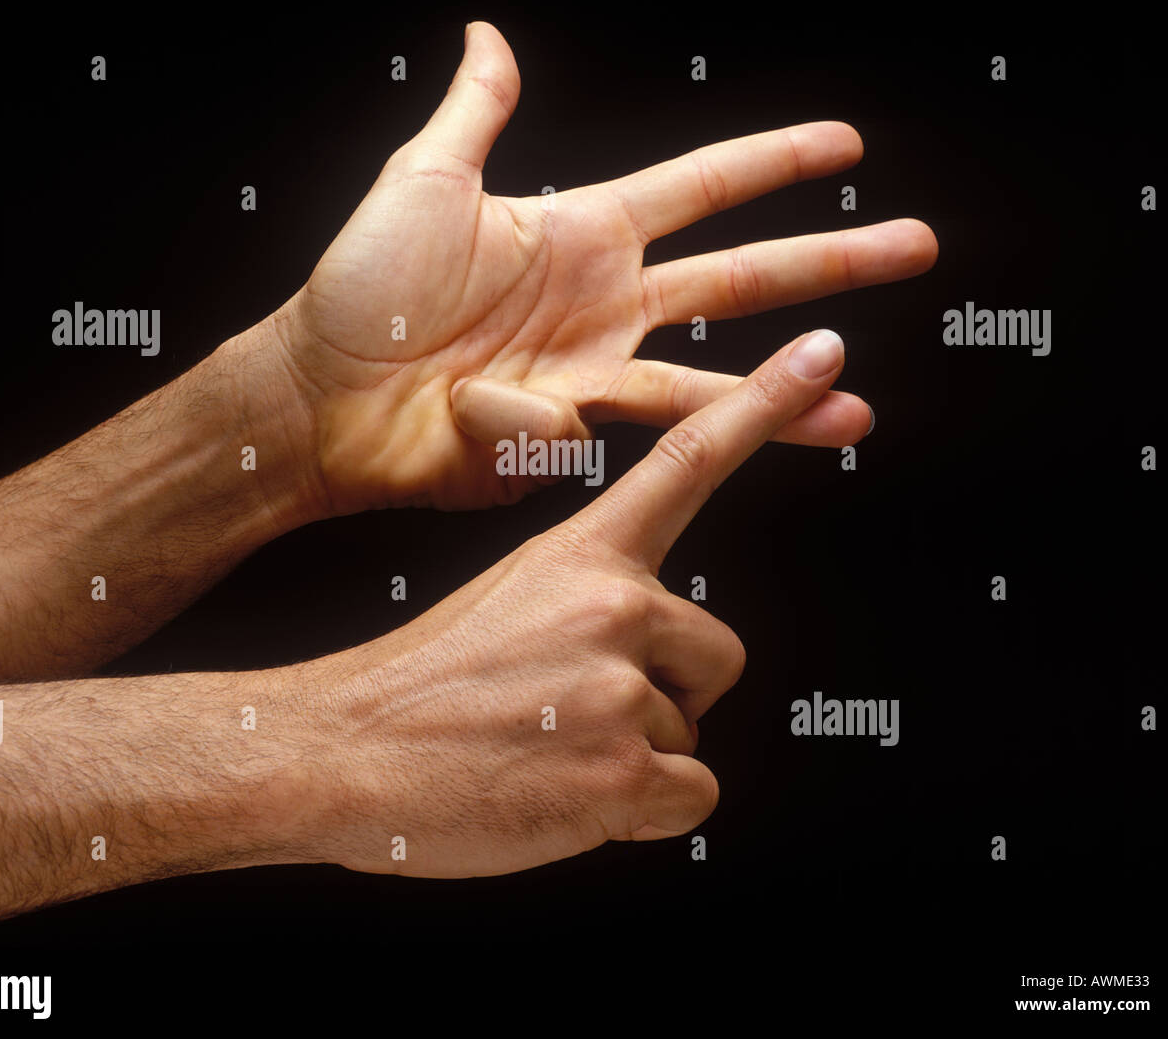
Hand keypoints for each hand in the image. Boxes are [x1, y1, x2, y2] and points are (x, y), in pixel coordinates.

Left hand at [267, 21, 936, 514]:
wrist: (320, 395)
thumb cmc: (360, 289)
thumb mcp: (422, 179)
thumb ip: (475, 110)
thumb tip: (489, 34)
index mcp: (583, 233)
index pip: (703, 188)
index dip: (774, 163)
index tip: (848, 146)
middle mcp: (604, 305)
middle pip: (741, 281)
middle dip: (830, 265)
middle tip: (913, 250)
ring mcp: (590, 376)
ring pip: (711, 386)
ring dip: (787, 399)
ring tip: (854, 413)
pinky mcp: (566, 438)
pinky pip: (590, 433)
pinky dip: (541, 423)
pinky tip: (497, 408)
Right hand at [273, 328, 845, 875]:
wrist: (341, 752)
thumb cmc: (419, 685)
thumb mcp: (508, 602)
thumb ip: (591, 606)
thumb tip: (652, 655)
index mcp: (581, 553)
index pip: (688, 460)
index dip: (765, 403)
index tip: (826, 354)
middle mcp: (612, 604)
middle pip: (717, 654)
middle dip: (670, 693)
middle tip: (580, 713)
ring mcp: (619, 687)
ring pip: (692, 733)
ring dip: (638, 755)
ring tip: (551, 753)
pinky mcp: (620, 771)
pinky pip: (691, 797)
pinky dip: (643, 812)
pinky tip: (569, 798)